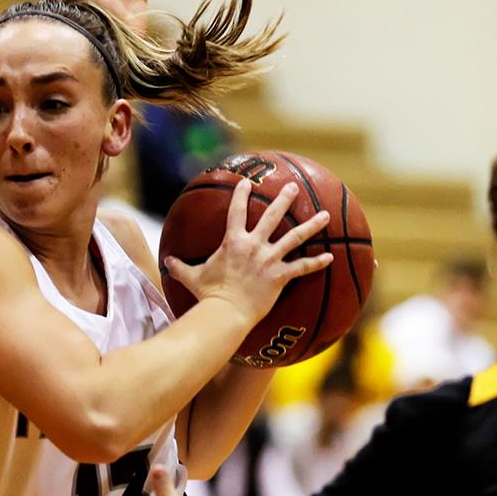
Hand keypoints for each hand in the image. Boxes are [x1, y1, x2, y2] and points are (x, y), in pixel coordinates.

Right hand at [164, 179, 333, 323]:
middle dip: (285, 199)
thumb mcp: (191, 278)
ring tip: (325, 215)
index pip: (237, 210)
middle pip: (273, 216)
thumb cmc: (208, 295)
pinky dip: (317, 263)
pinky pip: (303, 267)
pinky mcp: (280, 276)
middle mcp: (254, 245)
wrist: (225, 312)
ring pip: (295, 237)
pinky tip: (330, 257)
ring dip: (312, 225)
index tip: (248, 182)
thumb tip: (166, 262)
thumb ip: (180, 267)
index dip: (242, 194)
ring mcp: (269, 260)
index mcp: (233, 241)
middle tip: (294, 187)